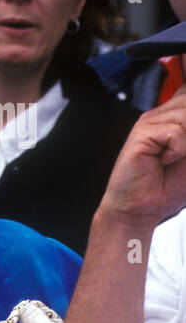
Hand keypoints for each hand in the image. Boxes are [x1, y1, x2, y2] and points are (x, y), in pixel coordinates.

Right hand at [99, 92, 185, 223]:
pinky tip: (165, 160)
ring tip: (176, 158)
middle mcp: (162, 114)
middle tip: (185, 154)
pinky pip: (176, 133)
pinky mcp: (141, 133)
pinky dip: (178, 150)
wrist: (140, 208)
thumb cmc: (167, 186)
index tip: (185, 141)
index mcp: (176, 117)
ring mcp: (149, 122)